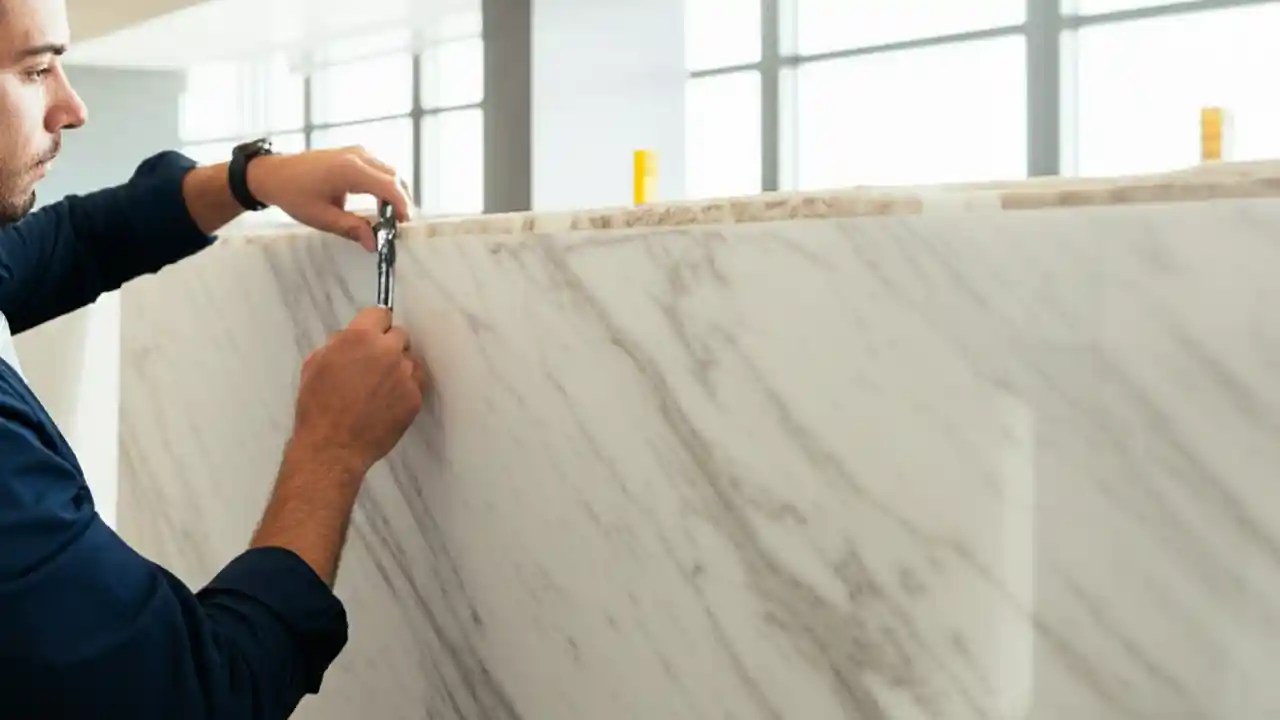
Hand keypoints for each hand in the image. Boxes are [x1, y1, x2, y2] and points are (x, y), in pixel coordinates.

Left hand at [247, 146, 413, 251]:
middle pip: (393, 176)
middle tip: (398, 224)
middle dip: (400, 200)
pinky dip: (384, 183)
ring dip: (393, 192)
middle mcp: (357, 156)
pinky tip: (379, 201)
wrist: (273, 174)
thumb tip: (374, 244)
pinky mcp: (352, 154)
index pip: (388, 186)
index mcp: (350, 170)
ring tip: (389, 215)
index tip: (403, 224)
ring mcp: (356, 152)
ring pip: (388, 171)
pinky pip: (378, 167)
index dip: (401, 205)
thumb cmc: (294, 195)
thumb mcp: (322, 217)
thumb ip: (352, 228)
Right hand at [290, 307, 427, 475]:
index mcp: (360, 338)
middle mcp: (387, 352)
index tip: (373, 333)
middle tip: (374, 365)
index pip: (380, 314)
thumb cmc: (318, 406)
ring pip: (409, 360)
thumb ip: (339, 344)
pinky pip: (415, 383)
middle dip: (387, 346)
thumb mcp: (315, 364)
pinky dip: (405, 389)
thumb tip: (352, 338)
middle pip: (399, 336)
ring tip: (380, 388)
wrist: (333, 446)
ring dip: (398, 368)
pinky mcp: (415, 396)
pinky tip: (387, 402)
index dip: (375, 325)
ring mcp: (405, 374)